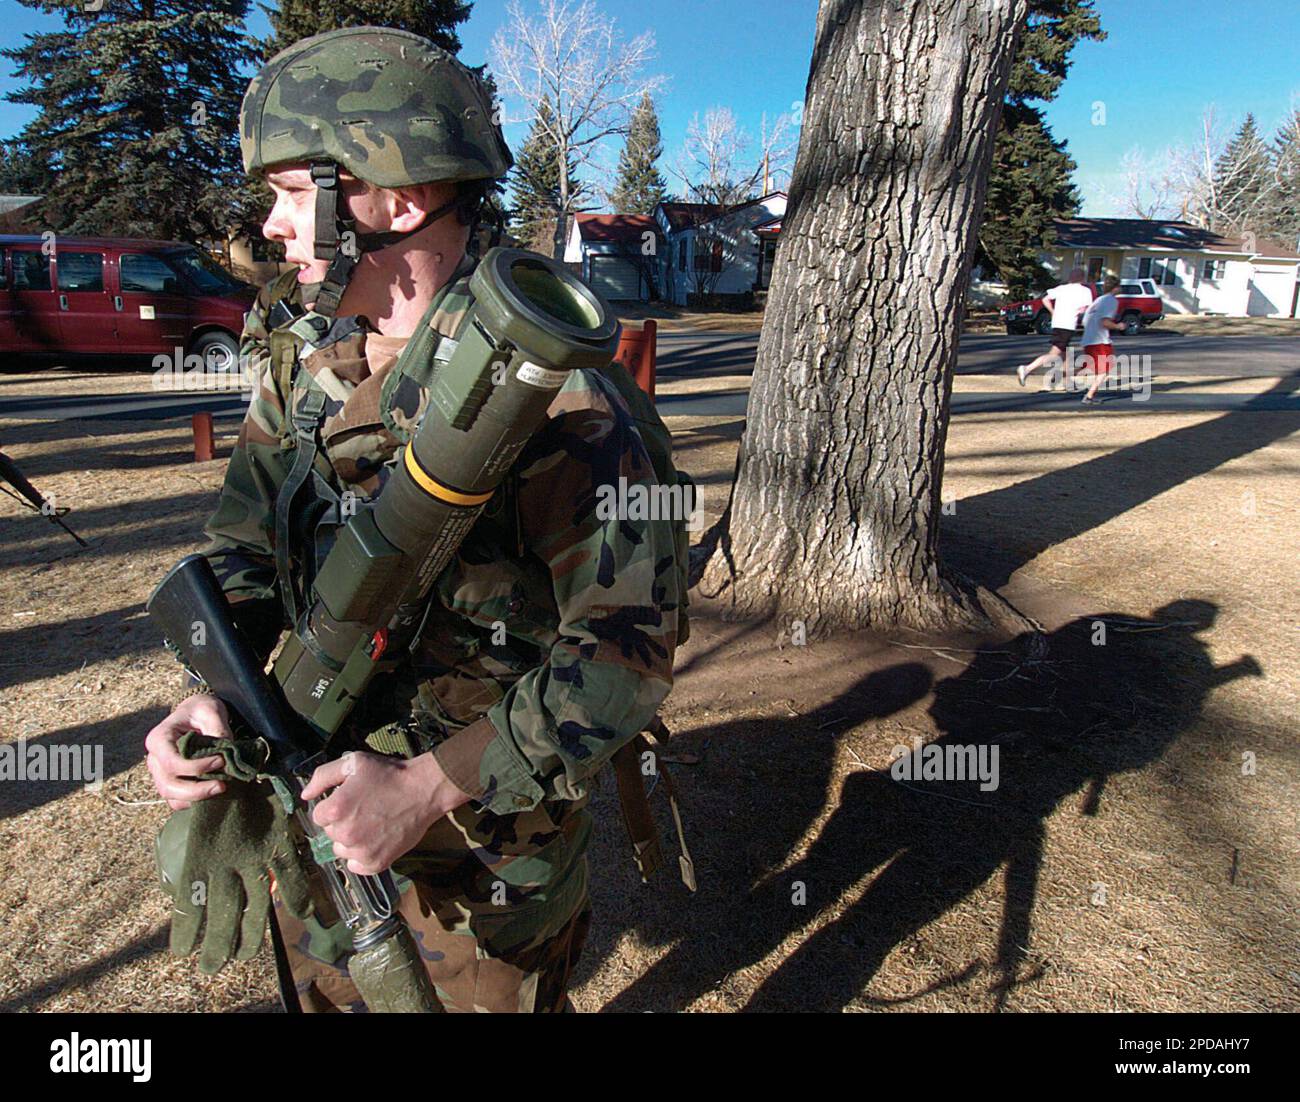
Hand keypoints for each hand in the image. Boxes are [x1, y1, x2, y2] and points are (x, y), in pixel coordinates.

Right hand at [145, 694, 232, 809]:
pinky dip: (193, 802)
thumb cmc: (200, 710)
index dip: (196, 767)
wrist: (194, 714)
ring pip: (170, 796)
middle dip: (196, 791)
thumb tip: (227, 755)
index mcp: (158, 738)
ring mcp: (159, 772)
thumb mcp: (210, 710)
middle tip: (222, 785)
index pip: (171, 762)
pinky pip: (176, 800)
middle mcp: (154, 758)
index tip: (221, 761)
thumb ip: (218, 729)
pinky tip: (212, 793)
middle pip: (167, 785)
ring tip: (220, 788)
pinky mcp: (169, 781)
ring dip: (195, 798)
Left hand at [301, 751, 472, 875]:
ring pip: (342, 850)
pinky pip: (356, 866)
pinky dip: (363, 856)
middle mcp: (345, 834)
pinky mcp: (376, 863)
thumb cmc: (389, 775)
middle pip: (330, 833)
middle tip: (365, 810)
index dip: (334, 806)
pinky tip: (375, 839)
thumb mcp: (353, 763)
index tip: (351, 800)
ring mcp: (361, 851)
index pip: (319, 816)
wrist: (423, 790)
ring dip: (352, 840)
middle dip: (343, 822)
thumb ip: (322, 776)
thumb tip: (305, 794)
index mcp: (335, 810)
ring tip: (372, 824)